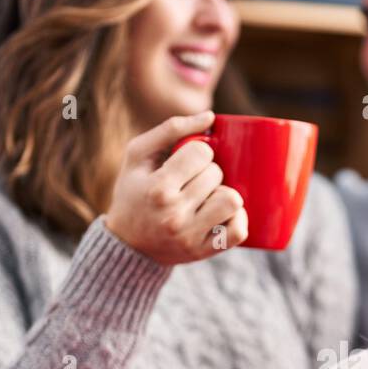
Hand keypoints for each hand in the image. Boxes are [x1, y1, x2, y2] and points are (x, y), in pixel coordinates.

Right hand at [105, 111, 247, 264]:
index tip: (187, 161)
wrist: (128, 244)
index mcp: (158, 189)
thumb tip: (211, 116)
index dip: (199, 152)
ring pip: (232, 201)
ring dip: (224, 194)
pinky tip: (221, 214)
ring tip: (208, 196)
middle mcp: (174, 215)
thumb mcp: (138, 156)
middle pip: (217, 174)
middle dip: (209, 172)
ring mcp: (191, 237)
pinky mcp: (204, 251)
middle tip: (194, 180)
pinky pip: (239, 230)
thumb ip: (171, 130)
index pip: (202, 154)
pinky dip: (237, 219)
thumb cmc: (133, 192)